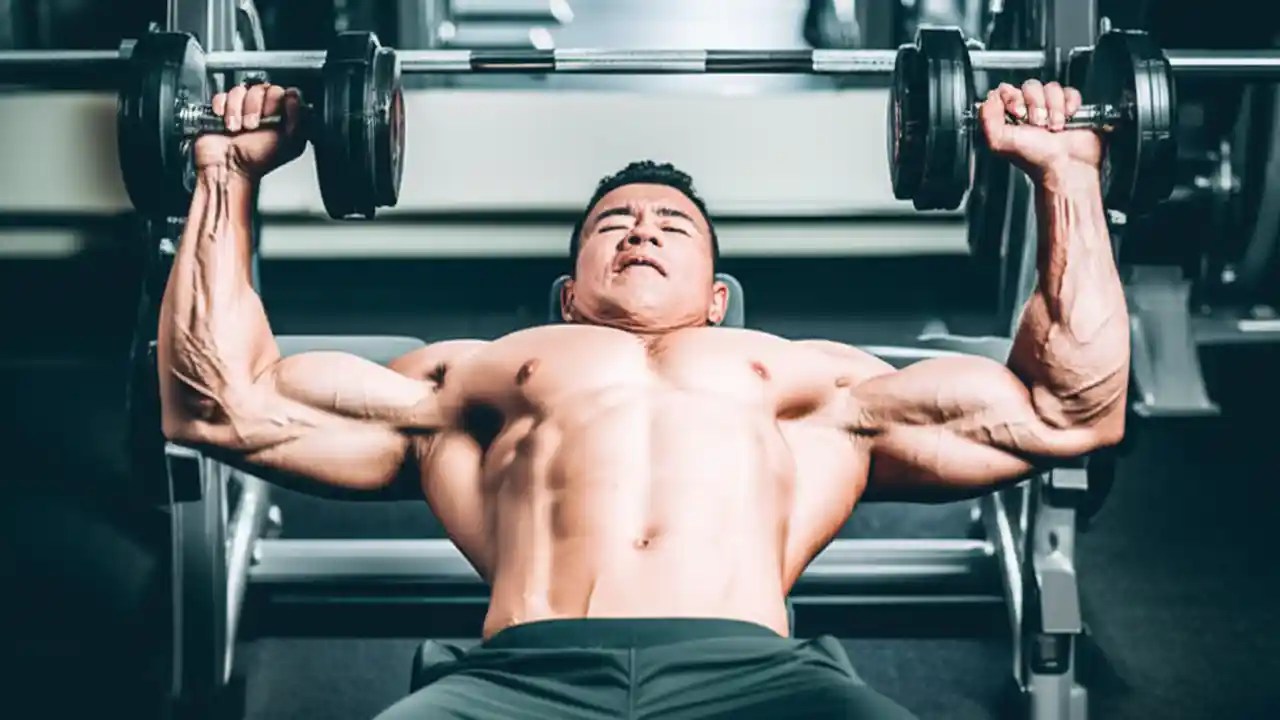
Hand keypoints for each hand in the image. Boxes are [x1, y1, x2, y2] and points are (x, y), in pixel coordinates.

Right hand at [193, 81, 305, 178]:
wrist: (228, 168)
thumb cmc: (257, 160)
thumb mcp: (288, 143)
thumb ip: (298, 119)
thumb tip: (294, 97)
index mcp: (282, 116)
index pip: (284, 91)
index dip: (277, 100)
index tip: (272, 116)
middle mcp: (263, 110)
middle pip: (262, 87)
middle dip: (255, 107)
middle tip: (253, 126)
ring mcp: (242, 107)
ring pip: (241, 90)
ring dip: (237, 111)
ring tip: (238, 129)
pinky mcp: (223, 108)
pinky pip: (222, 95)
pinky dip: (223, 109)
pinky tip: (226, 123)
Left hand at [979, 80, 1102, 183]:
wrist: (1065, 165)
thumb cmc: (1035, 159)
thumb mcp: (999, 142)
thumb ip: (987, 118)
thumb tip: (989, 97)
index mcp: (1010, 117)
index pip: (1007, 90)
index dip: (1014, 99)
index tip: (1018, 114)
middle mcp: (1028, 111)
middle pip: (1030, 86)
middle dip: (1035, 105)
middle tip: (1037, 124)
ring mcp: (1050, 108)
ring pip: (1051, 88)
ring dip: (1053, 109)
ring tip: (1053, 127)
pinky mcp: (1070, 108)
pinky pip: (1069, 92)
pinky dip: (1070, 105)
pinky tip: (1067, 120)